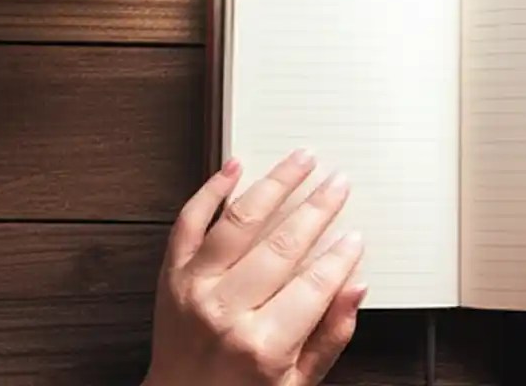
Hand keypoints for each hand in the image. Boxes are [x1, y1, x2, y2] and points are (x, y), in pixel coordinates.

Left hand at [144, 150, 366, 385]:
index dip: (339, 257)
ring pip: (238, 223)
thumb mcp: (298, 383)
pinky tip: (234, 169)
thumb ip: (330, 337)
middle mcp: (225, 312)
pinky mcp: (171, 276)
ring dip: (274, 186)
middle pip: (281, 246)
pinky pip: (188, 224)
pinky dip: (210, 191)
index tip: (355, 236)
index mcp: (262, 345)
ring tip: (300, 162)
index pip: (313, 285)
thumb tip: (355, 288)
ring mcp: (194, 289)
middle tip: (337, 184)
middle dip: (317, 209)